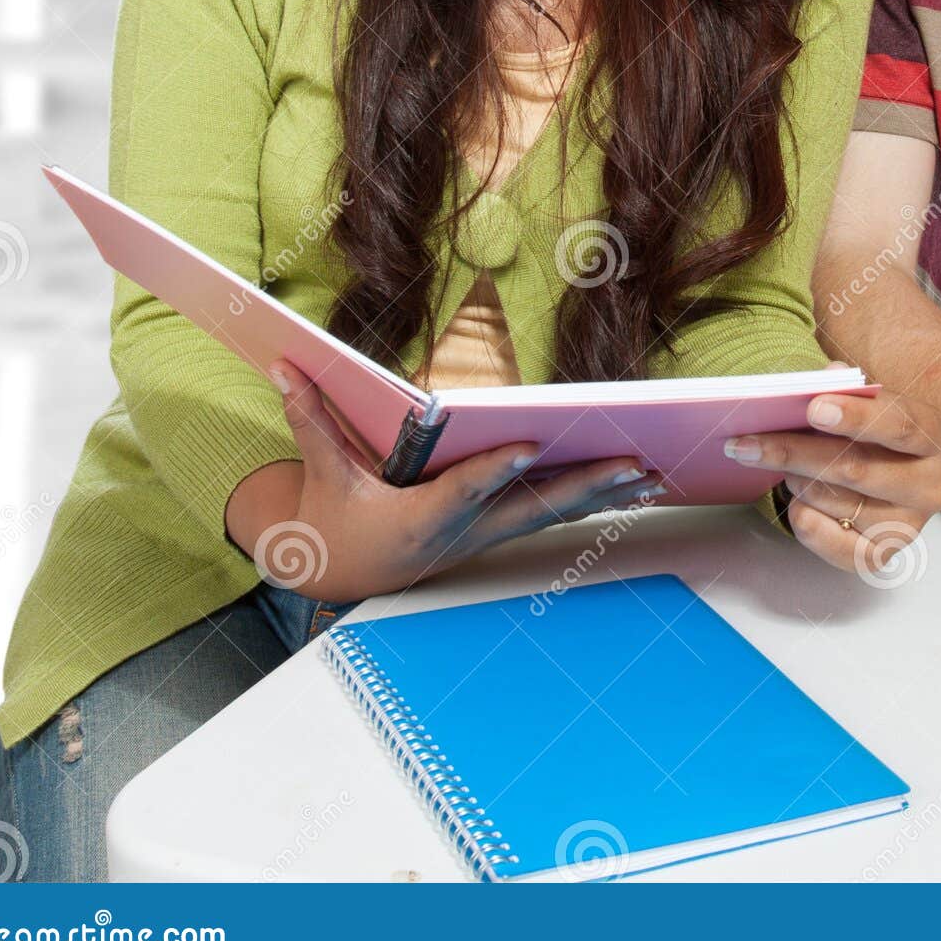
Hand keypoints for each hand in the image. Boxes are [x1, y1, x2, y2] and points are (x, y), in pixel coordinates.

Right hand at [225, 357, 664, 601]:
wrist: (345, 572)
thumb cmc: (335, 519)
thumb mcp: (323, 476)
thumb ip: (313, 423)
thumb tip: (286, 368)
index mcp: (421, 519)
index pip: (463, 491)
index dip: (495, 471)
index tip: (530, 447)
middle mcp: (465, 532)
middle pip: (533, 508)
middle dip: (585, 487)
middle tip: (634, 465)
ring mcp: (488, 535)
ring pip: (555, 515)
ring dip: (605, 495)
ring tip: (654, 475)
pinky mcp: (500, 531)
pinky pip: (555, 515)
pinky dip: (595, 500)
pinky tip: (635, 486)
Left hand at [722, 385, 940, 575]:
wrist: (899, 475)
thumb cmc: (877, 433)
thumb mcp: (872, 403)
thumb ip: (848, 388)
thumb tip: (825, 377)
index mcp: (934, 435)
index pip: (899, 425)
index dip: (856, 416)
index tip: (813, 408)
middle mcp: (929, 486)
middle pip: (855, 469)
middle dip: (795, 452)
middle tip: (746, 443)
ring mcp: (907, 526)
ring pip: (832, 501)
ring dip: (794, 478)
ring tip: (781, 464)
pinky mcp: (881, 556)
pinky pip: (826, 539)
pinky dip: (802, 515)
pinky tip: (796, 499)